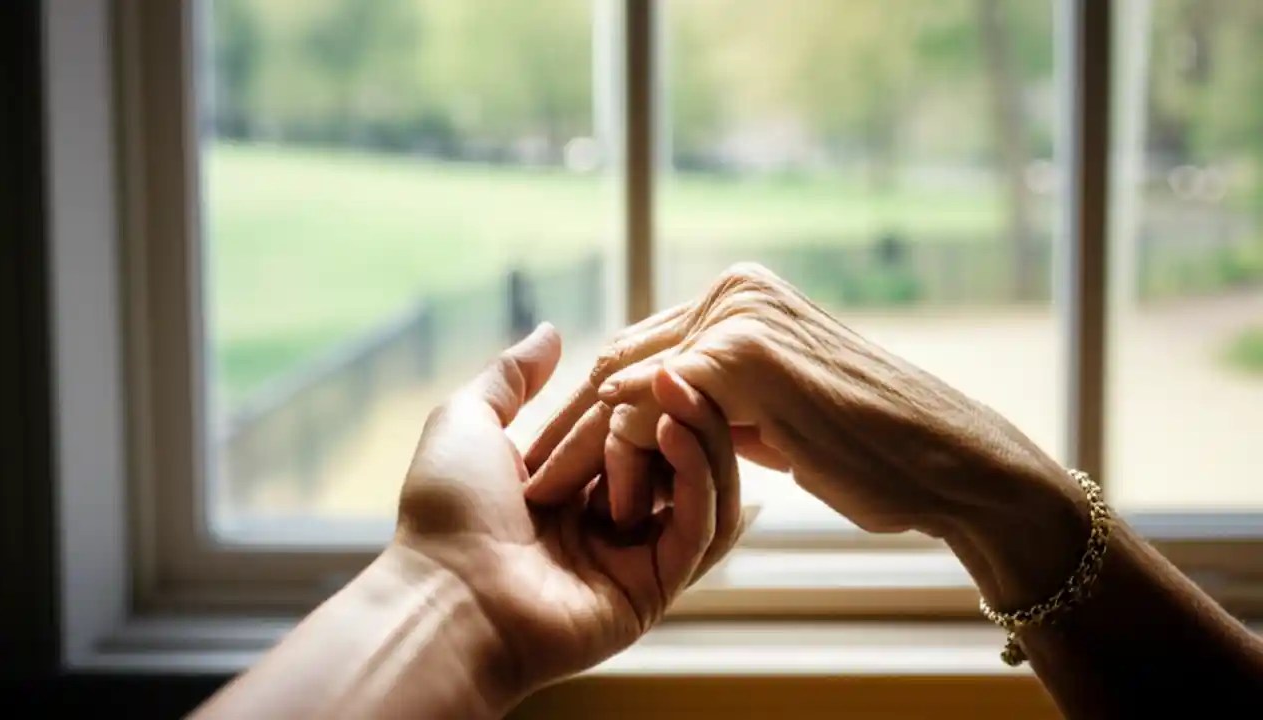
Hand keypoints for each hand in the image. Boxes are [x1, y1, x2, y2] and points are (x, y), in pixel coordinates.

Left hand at [397, 323, 741, 701]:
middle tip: (681, 369)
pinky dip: (700, 478)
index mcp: (571, 489)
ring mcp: (635, 559)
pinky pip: (700, 531)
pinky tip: (673, 432)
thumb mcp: (468, 424)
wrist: (443, 596)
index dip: (648, 395)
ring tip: (682, 391)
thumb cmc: (444, 515)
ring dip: (703, 438)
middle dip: (688, 411)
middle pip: (679, 461)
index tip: (656, 356)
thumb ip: (510, 377)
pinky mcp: (654, 589)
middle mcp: (609, 525)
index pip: (636, 433)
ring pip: (704, 494)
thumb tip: (550, 331)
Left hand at [524, 264, 1089, 610]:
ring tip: (558, 501)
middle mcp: (733, 295)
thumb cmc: (875, 444)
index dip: (587, 410)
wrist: (951, 463)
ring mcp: (739, 322)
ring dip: (585, 447)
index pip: (635, 351)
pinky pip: (655, 413)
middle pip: (619, 363)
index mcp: (737, 296)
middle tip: (535, 483)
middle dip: (571, 426)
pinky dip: (625, 459)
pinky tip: (613, 504)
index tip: (551, 461)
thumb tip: (638, 393)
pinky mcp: (743, 362)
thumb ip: (714, 387)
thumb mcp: (778, 405)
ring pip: (627, 388)